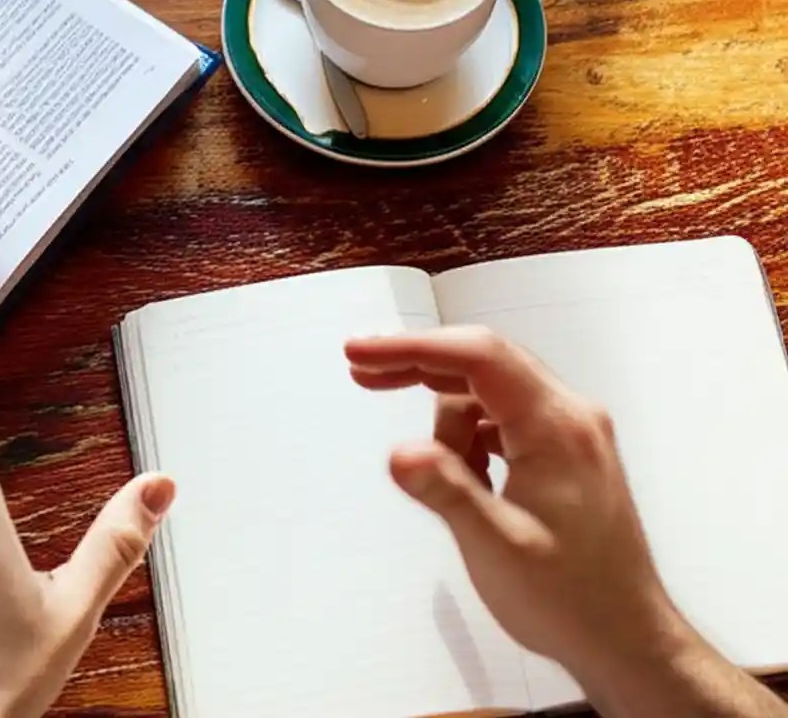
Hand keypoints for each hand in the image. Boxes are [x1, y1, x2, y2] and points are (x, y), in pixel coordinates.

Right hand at [347, 326, 787, 716]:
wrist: (625, 637)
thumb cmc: (569, 599)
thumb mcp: (497, 549)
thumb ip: (447, 493)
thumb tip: (400, 452)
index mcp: (557, 427)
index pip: (478, 358)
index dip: (412, 348)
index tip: (359, 352)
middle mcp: (569, 415)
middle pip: (480, 365)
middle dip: (419, 369)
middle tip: (361, 377)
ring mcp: (569, 432)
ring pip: (486, 397)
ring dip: (450, 428)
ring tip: (452, 491)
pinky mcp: (562, 452)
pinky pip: (501, 423)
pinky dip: (470, 442)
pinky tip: (468, 484)